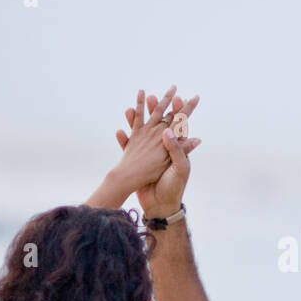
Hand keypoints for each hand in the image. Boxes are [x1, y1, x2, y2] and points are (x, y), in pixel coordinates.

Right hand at [115, 86, 200, 215]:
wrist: (160, 205)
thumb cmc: (173, 187)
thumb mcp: (179, 168)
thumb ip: (177, 150)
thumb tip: (169, 131)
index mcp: (177, 148)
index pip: (180, 125)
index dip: (181, 111)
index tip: (179, 97)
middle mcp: (164, 147)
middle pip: (162, 123)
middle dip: (158, 109)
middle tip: (153, 96)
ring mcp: (150, 153)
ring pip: (143, 131)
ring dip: (138, 120)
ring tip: (130, 108)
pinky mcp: (139, 161)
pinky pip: (129, 145)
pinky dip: (124, 138)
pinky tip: (119, 130)